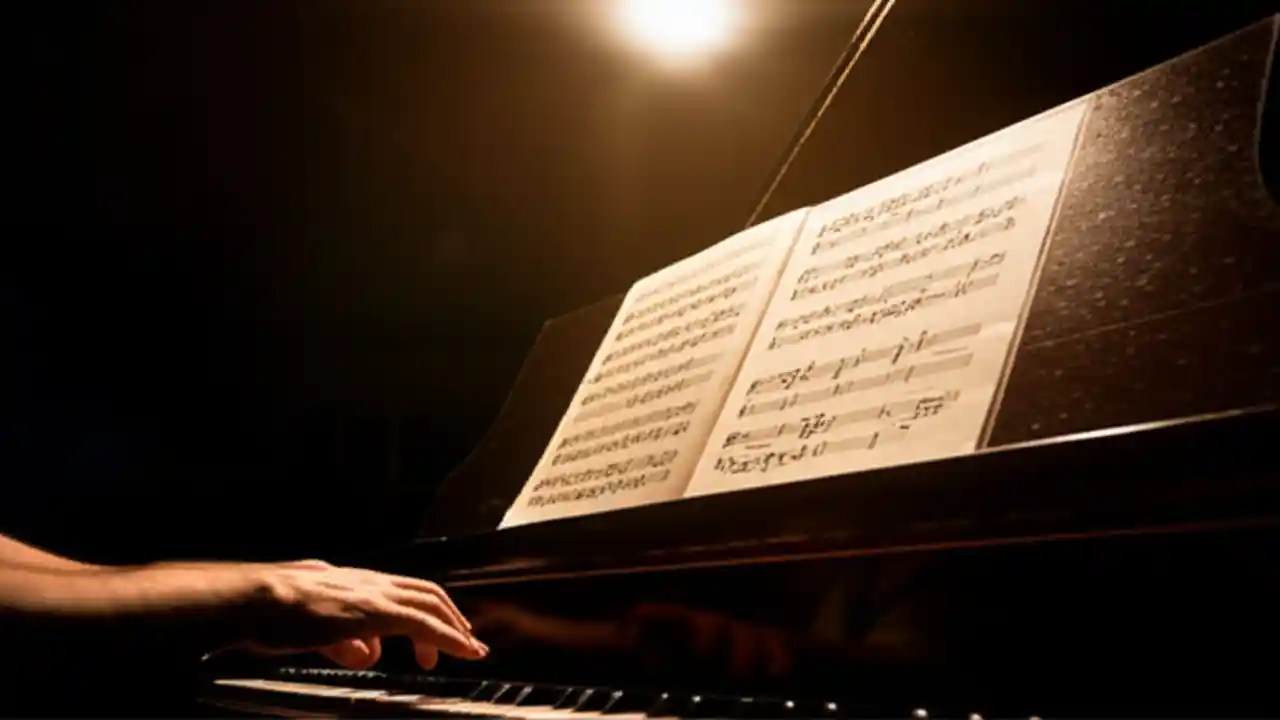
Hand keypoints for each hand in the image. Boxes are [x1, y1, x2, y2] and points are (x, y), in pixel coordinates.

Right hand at [228, 559, 487, 670]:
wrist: (254, 600)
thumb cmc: (271, 613)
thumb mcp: (315, 628)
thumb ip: (343, 640)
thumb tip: (366, 654)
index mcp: (354, 583)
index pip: (403, 589)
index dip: (428, 608)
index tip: (441, 629)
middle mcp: (368, 582)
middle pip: (424, 593)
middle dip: (449, 617)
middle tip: (465, 642)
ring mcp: (372, 594)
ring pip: (429, 604)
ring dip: (453, 627)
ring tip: (468, 650)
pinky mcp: (373, 612)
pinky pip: (423, 623)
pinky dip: (448, 637)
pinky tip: (461, 651)